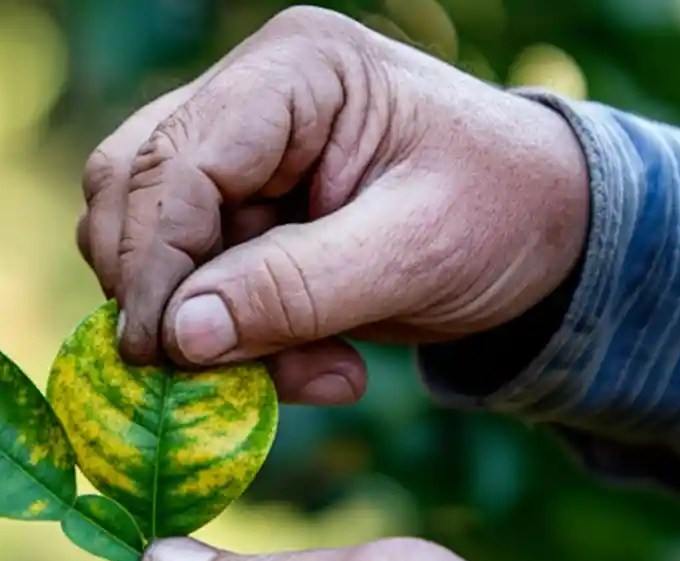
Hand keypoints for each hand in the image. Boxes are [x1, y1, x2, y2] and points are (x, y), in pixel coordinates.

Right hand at [77, 6, 588, 404]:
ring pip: (138, 229)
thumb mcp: (415, 254)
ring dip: (193, 318)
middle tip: (219, 373)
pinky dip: (220, 329)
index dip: (156, 263)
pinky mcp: (234, 198)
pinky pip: (181, 268)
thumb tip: (178, 337)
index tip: (156, 356)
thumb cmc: (503, 213)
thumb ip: (296, 290)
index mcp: (297, 68)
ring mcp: (234, 142)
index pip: (181, 161)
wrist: (546, 226)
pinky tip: (299, 360)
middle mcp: (247, 91)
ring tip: (299, 368)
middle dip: (166, 291)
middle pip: (133, 185)